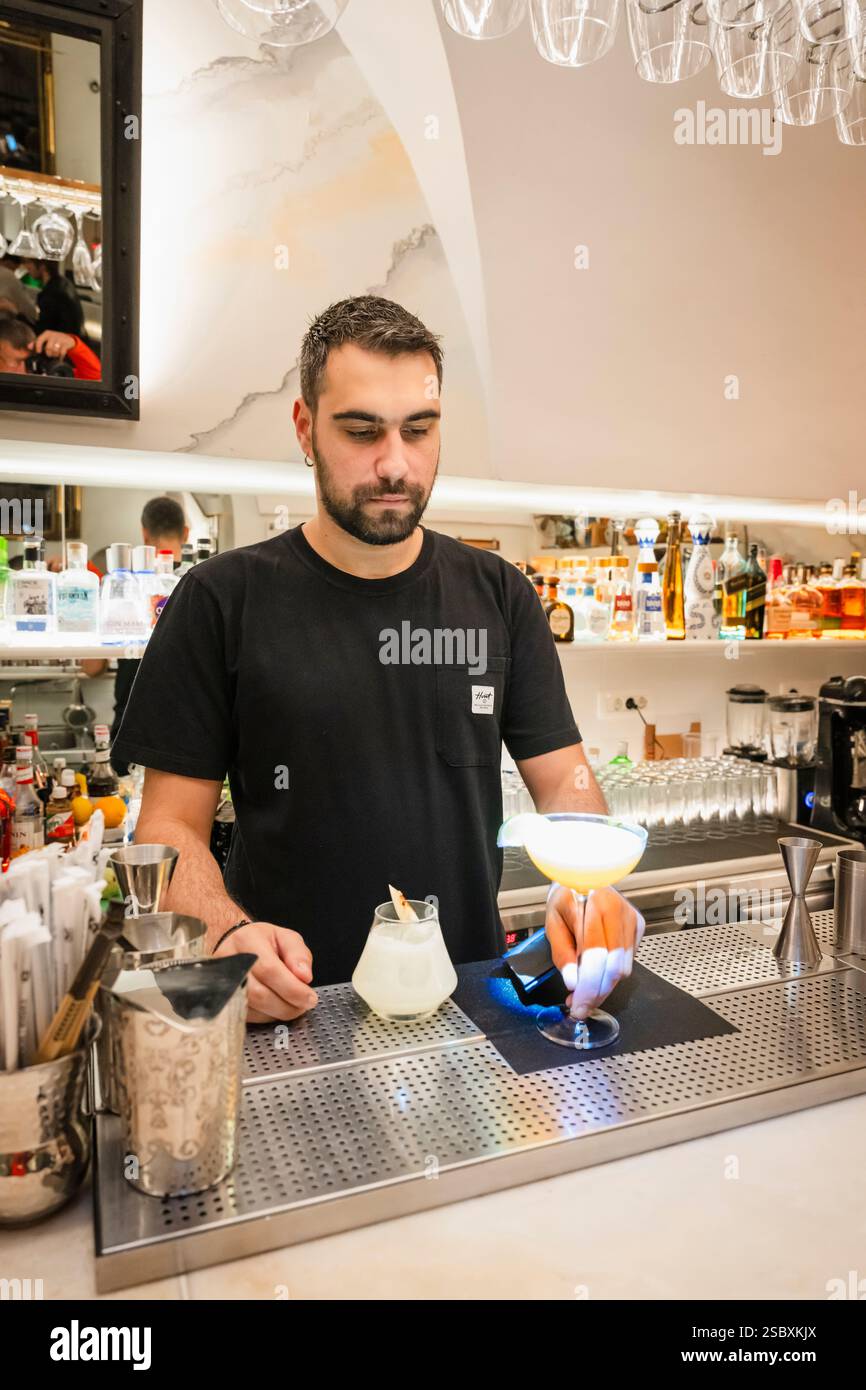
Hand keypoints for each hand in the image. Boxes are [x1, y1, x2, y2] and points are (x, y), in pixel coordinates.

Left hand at [33, 329, 75, 358]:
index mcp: (46, 333)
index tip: (38, 352)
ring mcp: (60, 339)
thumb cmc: (54, 339)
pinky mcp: (67, 343)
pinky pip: (62, 352)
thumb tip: (28, 347)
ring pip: (55, 350)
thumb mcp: (45, 339)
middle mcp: (53, 335)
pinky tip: (60, 356)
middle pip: (48, 347)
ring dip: (55, 355)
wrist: (68, 338)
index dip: (38, 347)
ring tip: (55, 354)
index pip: (39, 340)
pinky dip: (60, 356)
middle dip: (48, 353)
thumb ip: (36, 343)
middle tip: (50, 355)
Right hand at [213, 920, 317, 1022]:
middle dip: (287, 1005)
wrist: (233, 945)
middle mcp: (229, 961)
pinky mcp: (222, 999)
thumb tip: (304, 977)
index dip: (292, 988)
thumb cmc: (262, 942)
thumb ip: (298, 954)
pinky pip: (247, 1016)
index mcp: (247, 940)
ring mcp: (221, 983)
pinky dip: (266, 1016)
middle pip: (259, 994)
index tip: (310, 998)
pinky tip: (275, 1007)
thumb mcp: (285, 938)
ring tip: (292, 1005)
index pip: (269, 970)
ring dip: (278, 1012)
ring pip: (252, 1008)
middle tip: (304, 1005)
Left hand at [544, 884, 644, 1019]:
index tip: (577, 1005)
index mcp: (591, 904)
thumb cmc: (565, 900)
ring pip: (623, 968)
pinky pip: (628, 960)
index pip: (594, 955)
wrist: (584, 876)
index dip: (587, 986)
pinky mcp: (638, 924)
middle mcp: (617, 909)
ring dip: (604, 987)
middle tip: (581, 1007)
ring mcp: (631, 917)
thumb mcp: (553, 923)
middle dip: (596, 993)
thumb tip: (573, 983)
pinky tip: (598, 974)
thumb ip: (561, 953)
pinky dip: (612, 974)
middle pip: (612, 966)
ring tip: (586, 993)